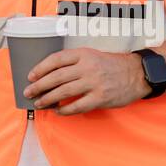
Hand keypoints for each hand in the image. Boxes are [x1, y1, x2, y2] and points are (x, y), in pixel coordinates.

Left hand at [23, 48, 149, 114]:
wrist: (136, 73)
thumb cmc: (111, 64)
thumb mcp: (92, 55)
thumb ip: (73, 62)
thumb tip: (50, 74)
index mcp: (83, 54)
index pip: (56, 59)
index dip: (40, 68)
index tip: (30, 76)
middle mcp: (87, 67)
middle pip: (56, 77)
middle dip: (39, 86)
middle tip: (28, 92)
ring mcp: (94, 83)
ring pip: (64, 92)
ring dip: (48, 99)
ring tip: (39, 103)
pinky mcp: (101, 98)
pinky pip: (78, 106)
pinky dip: (65, 110)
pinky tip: (58, 111)